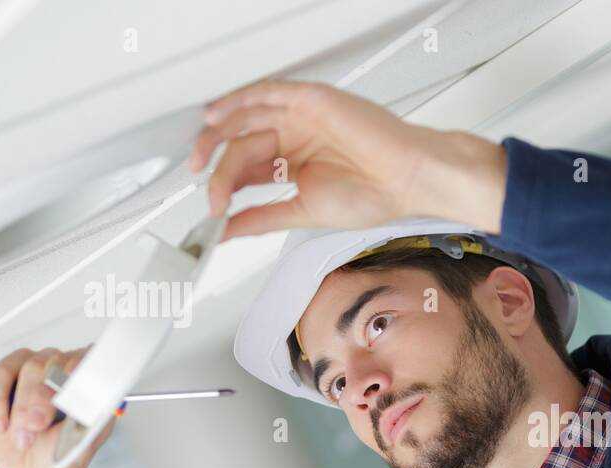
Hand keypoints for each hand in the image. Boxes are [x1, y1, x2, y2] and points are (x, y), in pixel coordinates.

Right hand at [0, 346, 115, 467]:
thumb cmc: (60, 454)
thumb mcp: (81, 444)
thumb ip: (88, 421)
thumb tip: (94, 401)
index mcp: (92, 383)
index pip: (93, 360)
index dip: (82, 367)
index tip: (71, 381)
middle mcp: (67, 368)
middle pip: (57, 363)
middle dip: (43, 396)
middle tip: (36, 425)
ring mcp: (39, 367)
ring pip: (30, 367)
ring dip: (22, 405)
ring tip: (23, 436)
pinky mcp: (10, 373)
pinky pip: (2, 374)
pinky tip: (2, 424)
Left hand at [188, 79, 508, 241]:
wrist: (407, 179)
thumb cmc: (374, 195)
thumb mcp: (303, 212)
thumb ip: (262, 218)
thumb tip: (229, 230)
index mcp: (295, 162)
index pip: (248, 168)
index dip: (225, 184)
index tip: (212, 207)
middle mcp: (295, 136)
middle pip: (242, 143)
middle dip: (218, 166)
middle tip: (207, 188)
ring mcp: (301, 116)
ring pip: (247, 117)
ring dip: (219, 136)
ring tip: (203, 160)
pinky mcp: (309, 99)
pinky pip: (266, 93)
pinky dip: (238, 102)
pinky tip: (218, 118)